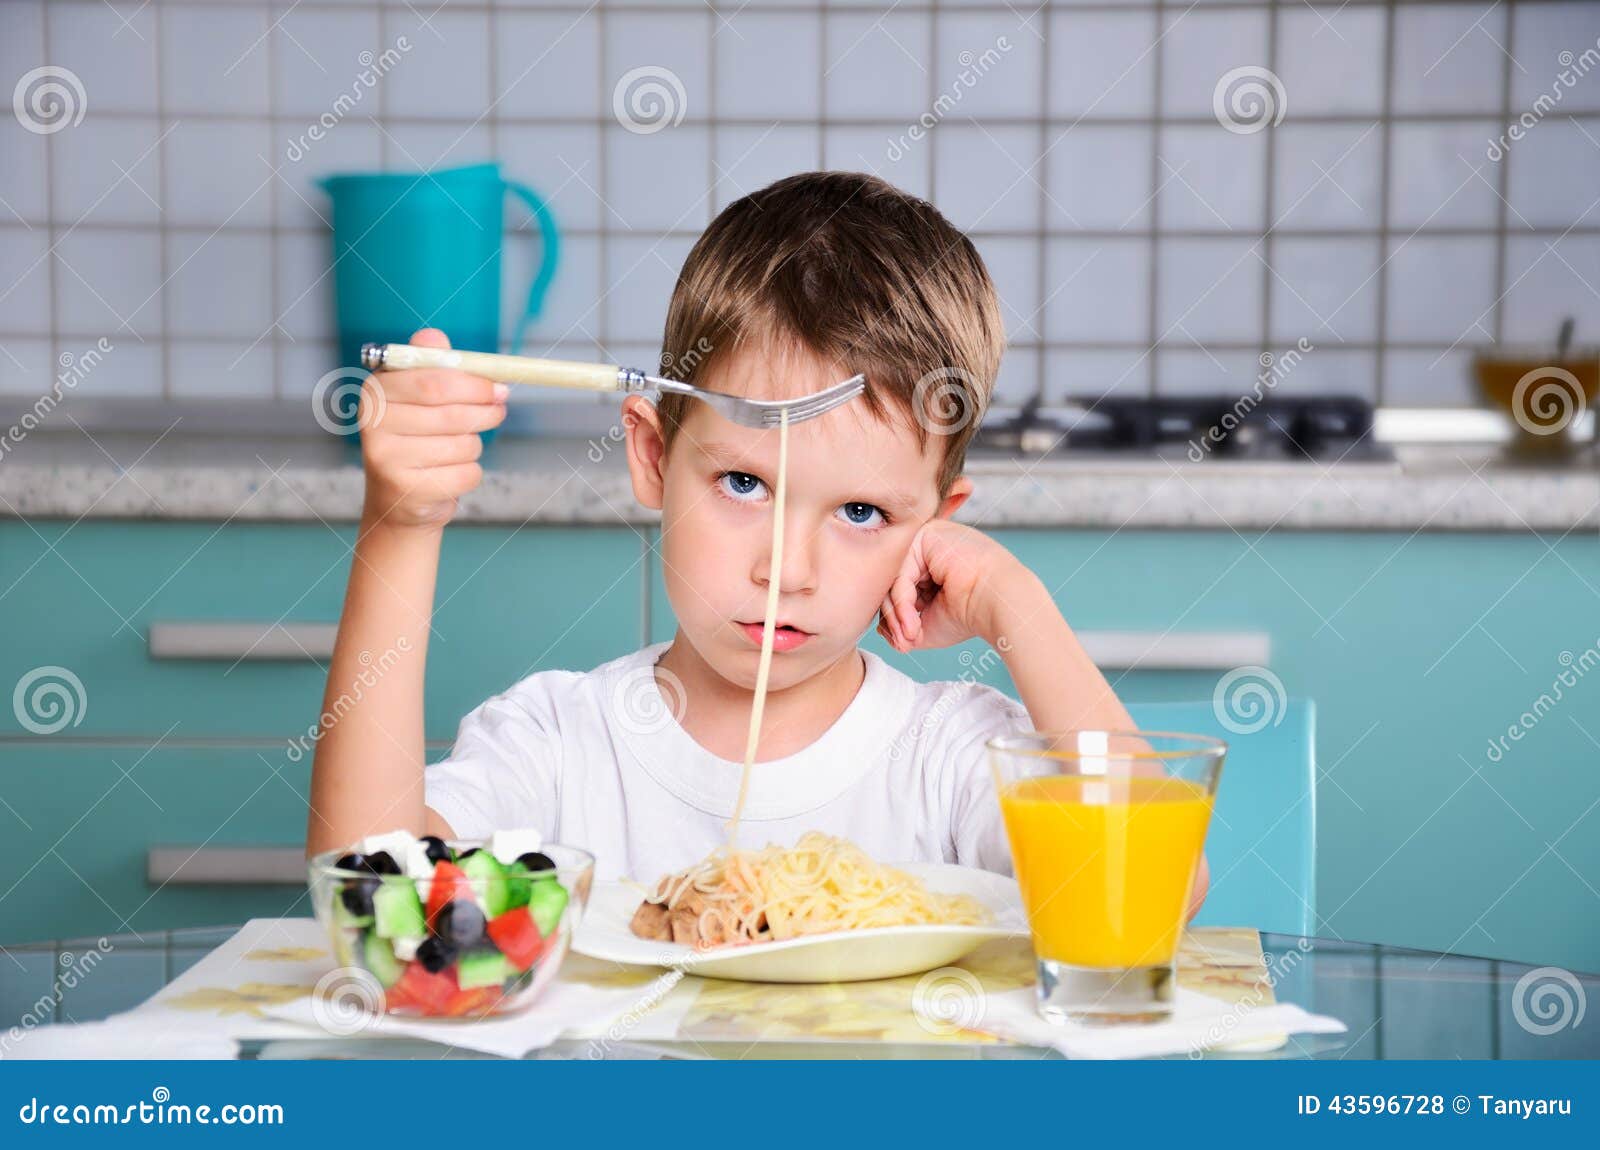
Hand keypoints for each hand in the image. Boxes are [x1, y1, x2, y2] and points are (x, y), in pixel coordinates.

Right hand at [359, 328, 506, 529]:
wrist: (398, 500)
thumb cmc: (415, 438)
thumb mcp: (416, 397)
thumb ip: (429, 364)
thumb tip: (434, 336)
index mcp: (376, 391)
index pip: (434, 381)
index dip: (474, 384)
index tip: (498, 387)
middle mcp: (374, 423)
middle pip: (451, 413)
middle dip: (484, 411)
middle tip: (500, 409)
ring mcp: (386, 458)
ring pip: (462, 445)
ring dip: (474, 445)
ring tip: (459, 447)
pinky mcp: (406, 489)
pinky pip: (465, 474)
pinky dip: (469, 473)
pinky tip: (450, 473)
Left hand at [875, 519, 1041, 652]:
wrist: (999, 605)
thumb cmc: (971, 614)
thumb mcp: (926, 622)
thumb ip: (901, 621)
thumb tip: (880, 629)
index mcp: (929, 562)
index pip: (897, 588)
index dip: (896, 618)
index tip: (905, 644)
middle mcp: (925, 546)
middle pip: (892, 582)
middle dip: (894, 618)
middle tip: (905, 643)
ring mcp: (925, 537)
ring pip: (892, 579)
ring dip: (897, 615)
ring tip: (911, 637)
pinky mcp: (925, 536)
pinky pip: (900, 575)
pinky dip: (902, 605)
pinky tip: (914, 626)